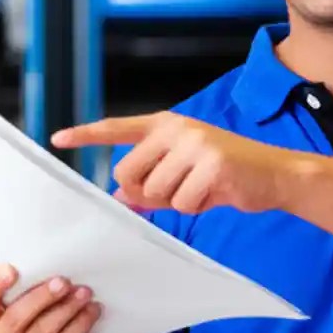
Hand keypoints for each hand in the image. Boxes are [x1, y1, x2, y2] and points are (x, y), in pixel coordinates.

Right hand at [0, 264, 101, 332]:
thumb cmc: (39, 316)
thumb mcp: (26, 303)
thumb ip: (28, 287)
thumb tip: (50, 259)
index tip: (11, 270)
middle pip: (14, 319)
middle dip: (40, 298)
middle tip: (63, 282)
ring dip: (66, 311)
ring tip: (85, 294)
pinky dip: (79, 327)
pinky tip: (90, 312)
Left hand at [52, 113, 293, 213]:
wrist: (275, 173)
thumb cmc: (226, 173)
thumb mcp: (185, 170)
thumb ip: (151, 179)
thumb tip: (121, 195)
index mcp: (167, 125)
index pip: (119, 128)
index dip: (87, 134)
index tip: (58, 138)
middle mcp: (178, 128)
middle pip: (128, 173)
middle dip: (146, 192)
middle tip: (179, 189)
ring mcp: (195, 144)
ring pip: (155, 192)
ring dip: (176, 201)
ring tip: (203, 188)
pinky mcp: (212, 165)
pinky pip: (182, 203)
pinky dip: (197, 207)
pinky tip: (216, 193)